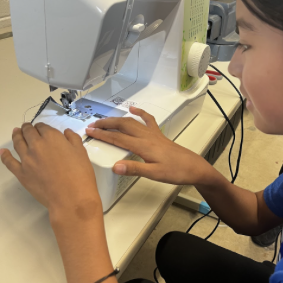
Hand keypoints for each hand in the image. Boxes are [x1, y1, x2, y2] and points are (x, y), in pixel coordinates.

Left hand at [1, 123, 101, 218]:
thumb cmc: (80, 175)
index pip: (43, 127)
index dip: (42, 127)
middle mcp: (36, 145)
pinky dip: (5, 155)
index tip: (42, 128)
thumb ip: (73, 139)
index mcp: (52, 138)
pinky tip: (3, 151)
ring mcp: (26, 159)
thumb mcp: (82, 153)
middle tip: (26, 127)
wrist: (71, 197)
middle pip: (28, 132)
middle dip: (27, 128)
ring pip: (17, 143)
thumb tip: (66, 132)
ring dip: (16, 135)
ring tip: (16, 132)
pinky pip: (9, 161)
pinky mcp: (20, 172)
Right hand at [83, 107, 214, 185]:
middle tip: (92, 126)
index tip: (88, 132)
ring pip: (133, 122)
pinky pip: (149, 120)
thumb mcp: (154, 174)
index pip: (118, 138)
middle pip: (123, 126)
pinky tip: (134, 108)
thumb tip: (115, 166)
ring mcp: (154, 135)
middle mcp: (147, 137)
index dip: (102, 135)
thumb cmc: (176, 172)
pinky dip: (140, 112)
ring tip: (105, 121)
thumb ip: (134, 169)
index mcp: (143, 146)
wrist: (194, 168)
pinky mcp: (160, 135)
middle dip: (106, 124)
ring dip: (118, 120)